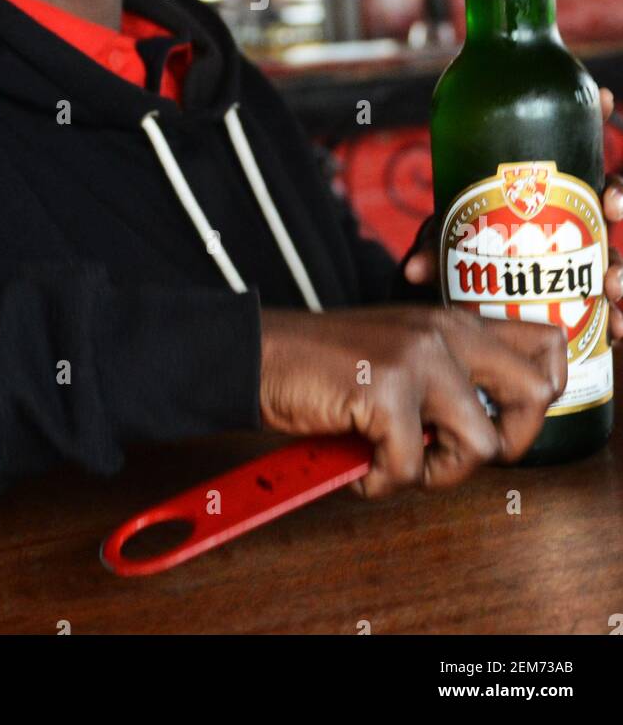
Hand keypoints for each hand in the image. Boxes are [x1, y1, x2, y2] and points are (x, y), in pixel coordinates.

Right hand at [259, 305, 565, 496]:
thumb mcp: (402, 354)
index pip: (544, 345)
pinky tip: (356, 464)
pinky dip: (380, 482)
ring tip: (395, 463)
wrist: (259, 356)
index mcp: (453, 321)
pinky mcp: (386, 391)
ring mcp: (418, 358)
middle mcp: (445, 331)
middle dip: (506, 444)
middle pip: (535, 394)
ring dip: (438, 474)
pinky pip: (412, 468)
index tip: (498, 424)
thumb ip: (450, 375)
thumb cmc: (326, 367)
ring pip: (482, 445)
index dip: (538, 397)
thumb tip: (494, 435)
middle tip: (454, 455)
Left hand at [404, 85, 622, 341]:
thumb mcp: (448, 242)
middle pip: (614, 197)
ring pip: (617, 254)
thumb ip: (435, 250)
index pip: (581, 144)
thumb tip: (415, 270)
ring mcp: (584, 258)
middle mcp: (574, 220)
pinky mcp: (586, 300)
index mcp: (548, 191)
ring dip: (622, 269)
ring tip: (609, 283)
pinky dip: (620, 319)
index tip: (604, 98)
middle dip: (622, 196)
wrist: (466, 303)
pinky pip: (615, 308)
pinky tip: (616, 325)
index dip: (597, 117)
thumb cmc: (462, 254)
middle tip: (612, 205)